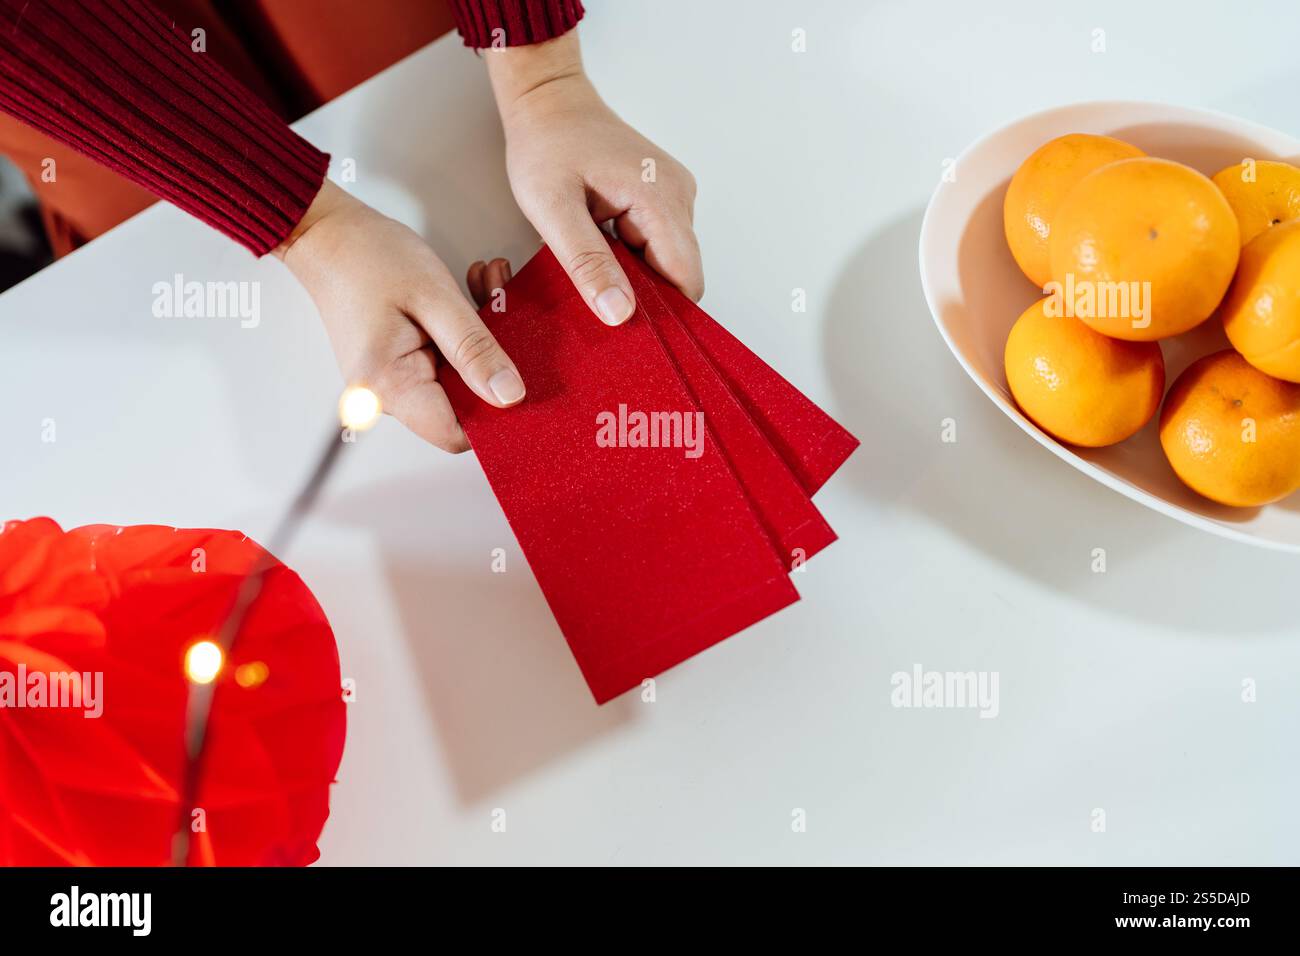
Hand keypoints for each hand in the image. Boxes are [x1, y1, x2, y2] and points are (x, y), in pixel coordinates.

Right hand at [275, 181, 524, 452]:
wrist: (326, 233)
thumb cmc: (365, 257)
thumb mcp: (435, 299)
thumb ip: (476, 350)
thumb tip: (509, 395)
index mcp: (391, 386)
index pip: (456, 433)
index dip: (495, 413)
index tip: (522, 375)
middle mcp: (388, 394)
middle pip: (463, 404)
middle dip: (494, 358)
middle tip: (501, 303)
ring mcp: (394, 379)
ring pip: (461, 377)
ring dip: (483, 334)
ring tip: (488, 285)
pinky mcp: (401, 361)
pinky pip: (447, 358)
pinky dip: (466, 329)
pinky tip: (472, 292)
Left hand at [487, 33, 702, 325]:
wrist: (547, 100)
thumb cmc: (546, 146)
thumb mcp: (552, 209)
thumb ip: (587, 263)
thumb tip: (619, 313)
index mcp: (661, 198)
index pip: (686, 279)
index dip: (663, 312)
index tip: (626, 328)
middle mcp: (679, 195)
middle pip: (679, 273)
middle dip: (644, 295)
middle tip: (597, 298)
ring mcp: (674, 194)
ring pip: (666, 261)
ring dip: (634, 275)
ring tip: (592, 265)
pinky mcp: (662, 196)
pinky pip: (657, 243)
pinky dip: (631, 257)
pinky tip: (600, 249)